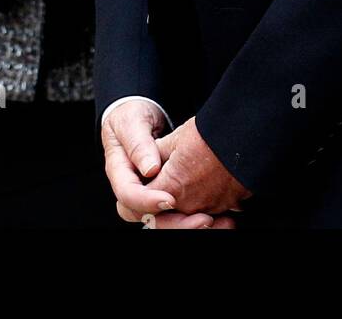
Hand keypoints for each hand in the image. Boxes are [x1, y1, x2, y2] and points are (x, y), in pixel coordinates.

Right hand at [102, 97, 223, 227]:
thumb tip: (150, 169)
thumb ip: (138, 144)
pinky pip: (179, 214)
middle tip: (202, 219)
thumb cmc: (132, 117)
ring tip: (216, 221)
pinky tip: (220, 217)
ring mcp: (150, 196)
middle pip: (148, 218)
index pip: (129, 196)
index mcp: (120, 174)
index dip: (148, 201)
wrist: (139, 117)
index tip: (171, 200)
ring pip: (166, 220)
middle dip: (176, 223)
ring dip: (189, 224)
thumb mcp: (132, 122)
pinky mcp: (167, 196)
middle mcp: (134, 191)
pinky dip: (196, 217)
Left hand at [154, 116, 252, 217]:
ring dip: (191, 197)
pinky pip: (212, 206)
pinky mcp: (228, 204)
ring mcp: (210, 206)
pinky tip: (213, 180)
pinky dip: (209, 197)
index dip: (147, 188)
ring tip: (196, 175)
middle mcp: (189, 203)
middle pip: (170, 208)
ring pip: (192, 209)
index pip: (148, 198)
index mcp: (172, 186)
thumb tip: (151, 158)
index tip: (153, 176)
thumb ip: (158, 153)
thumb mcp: (177, 137)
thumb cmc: (211, 134)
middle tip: (174, 179)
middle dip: (169, 194)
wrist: (247, 134)